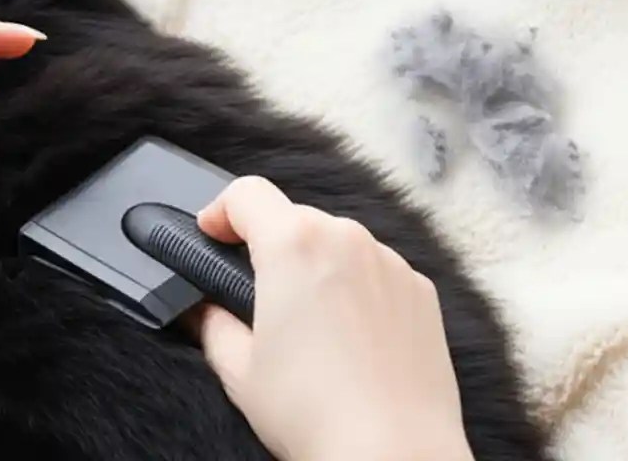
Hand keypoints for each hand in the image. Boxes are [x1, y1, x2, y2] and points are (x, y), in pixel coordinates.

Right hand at [187, 177, 473, 460]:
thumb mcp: (239, 370)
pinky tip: (347, 341)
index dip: (219, 211)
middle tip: (255, 296)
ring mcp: (390, 263)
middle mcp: (347, 239)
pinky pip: (375, 272)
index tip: (212, 233)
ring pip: (338, 244)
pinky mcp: (421, 292)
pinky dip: (354, 290)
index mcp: (294, 245)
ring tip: (306, 328)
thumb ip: (212, 324)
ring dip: (315, 268)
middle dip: (268, 247)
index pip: (246, 194)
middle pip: (294, 218)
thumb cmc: (317, 415)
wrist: (393, 455)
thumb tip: (206, 310)